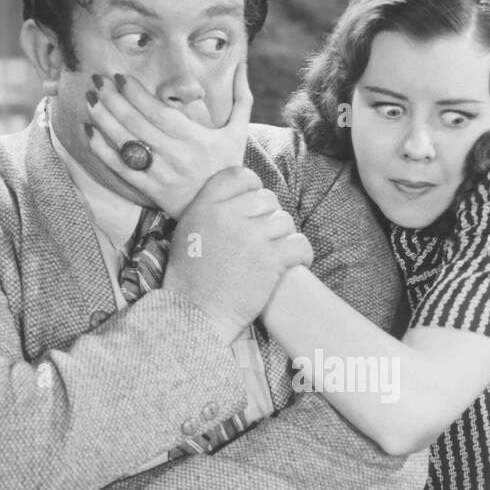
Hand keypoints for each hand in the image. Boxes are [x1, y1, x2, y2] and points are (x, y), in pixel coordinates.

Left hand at [84, 61, 251, 218]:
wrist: (225, 210)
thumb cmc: (228, 166)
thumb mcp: (239, 133)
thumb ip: (241, 98)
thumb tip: (242, 65)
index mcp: (197, 139)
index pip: (158, 112)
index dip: (135, 93)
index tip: (119, 76)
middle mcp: (178, 157)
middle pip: (136, 124)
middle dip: (113, 99)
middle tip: (97, 81)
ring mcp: (163, 175)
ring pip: (125, 144)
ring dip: (104, 120)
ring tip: (91, 100)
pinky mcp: (152, 191)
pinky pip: (121, 169)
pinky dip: (102, 150)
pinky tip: (90, 132)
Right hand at [163, 165, 313, 342]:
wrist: (196, 314)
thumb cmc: (190, 279)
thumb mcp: (188, 231)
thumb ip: (209, 208)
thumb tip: (235, 194)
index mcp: (207, 204)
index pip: (241, 176)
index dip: (252, 188)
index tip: (253, 205)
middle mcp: (230, 214)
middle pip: (267, 199)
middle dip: (268, 218)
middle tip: (263, 240)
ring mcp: (253, 235)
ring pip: (285, 221)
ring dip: (284, 238)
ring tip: (274, 255)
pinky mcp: (272, 258)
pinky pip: (300, 243)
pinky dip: (301, 254)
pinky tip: (294, 263)